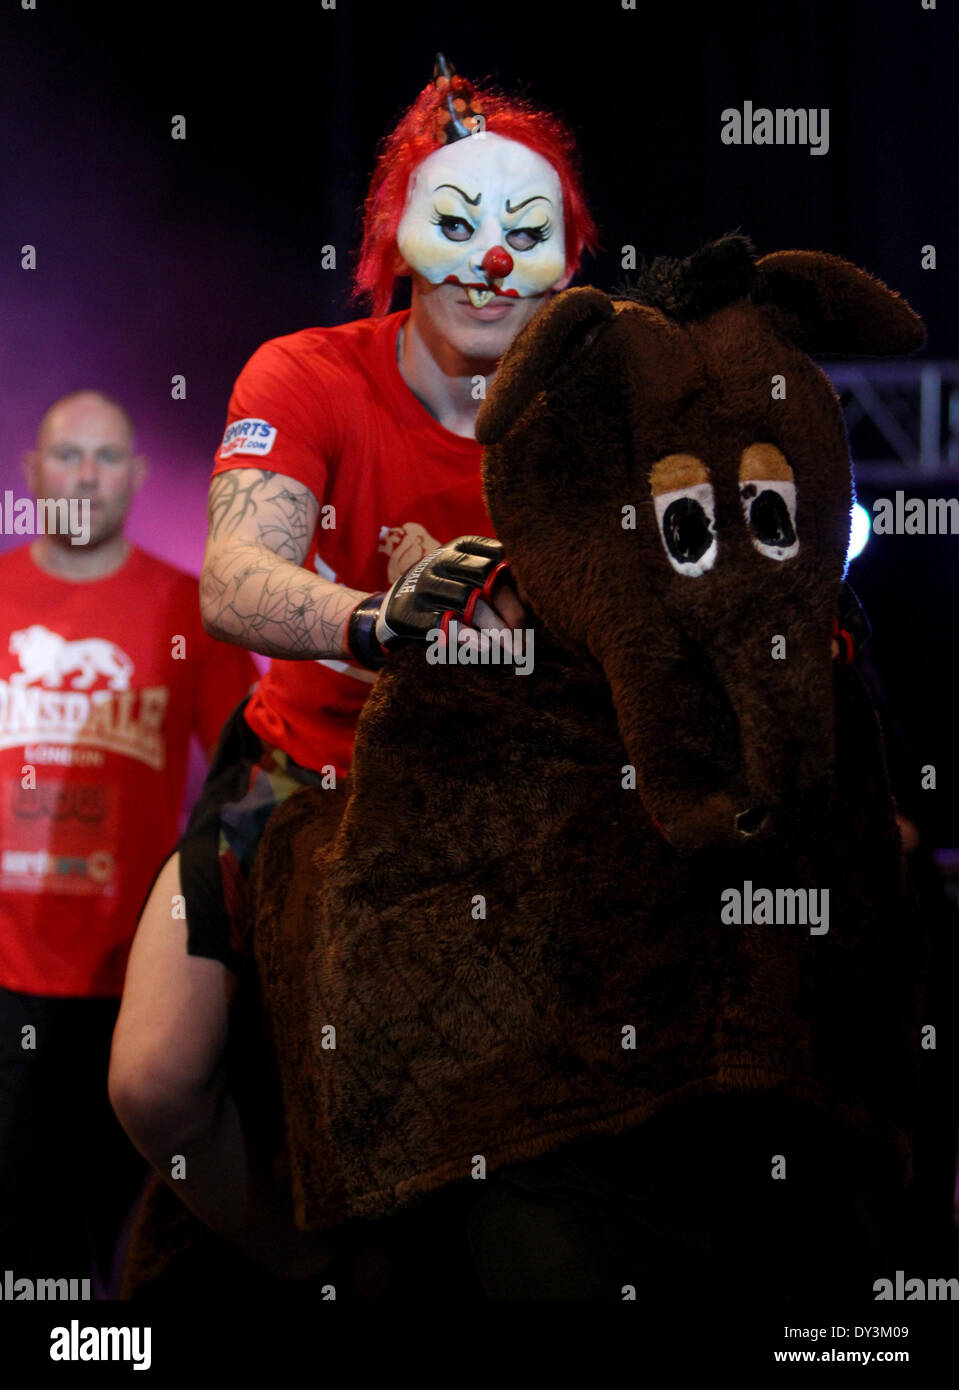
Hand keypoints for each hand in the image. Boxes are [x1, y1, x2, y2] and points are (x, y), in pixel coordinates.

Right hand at [346, 536, 527, 668]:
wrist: (389, 611)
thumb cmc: (443, 594)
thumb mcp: (464, 575)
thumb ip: (496, 580)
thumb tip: (536, 600)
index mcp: (460, 547)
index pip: (498, 556)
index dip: (520, 582)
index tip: (538, 605)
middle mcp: (441, 560)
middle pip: (487, 579)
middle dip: (513, 610)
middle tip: (528, 636)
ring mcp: (425, 585)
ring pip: (469, 603)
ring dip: (495, 628)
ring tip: (515, 649)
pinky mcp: (411, 613)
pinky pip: (445, 624)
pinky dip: (468, 637)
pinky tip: (486, 649)